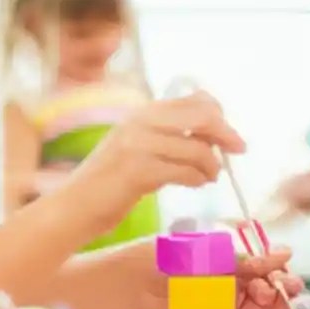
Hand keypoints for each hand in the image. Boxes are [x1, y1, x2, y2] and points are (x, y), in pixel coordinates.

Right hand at [67, 92, 244, 229]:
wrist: (71, 208)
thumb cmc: (109, 183)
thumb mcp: (137, 148)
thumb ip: (168, 135)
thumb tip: (214, 133)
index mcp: (142, 113)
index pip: (196, 100)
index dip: (221, 116)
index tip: (231, 137)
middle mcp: (140, 122)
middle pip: (203, 115)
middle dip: (226, 134)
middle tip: (238, 151)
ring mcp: (137, 145)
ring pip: (198, 148)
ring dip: (212, 166)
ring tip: (209, 177)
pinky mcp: (137, 171)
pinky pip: (185, 171)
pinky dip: (198, 179)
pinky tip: (197, 184)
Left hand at [139, 242, 303, 308]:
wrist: (138, 282)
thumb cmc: (171, 255)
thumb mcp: (213, 252)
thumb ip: (247, 259)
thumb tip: (286, 254)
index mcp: (234, 245)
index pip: (266, 252)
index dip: (279, 259)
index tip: (286, 261)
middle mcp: (236, 268)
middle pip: (269, 276)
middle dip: (283, 280)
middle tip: (289, 285)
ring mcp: (231, 290)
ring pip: (264, 295)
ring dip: (275, 295)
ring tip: (272, 293)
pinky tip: (267, 304)